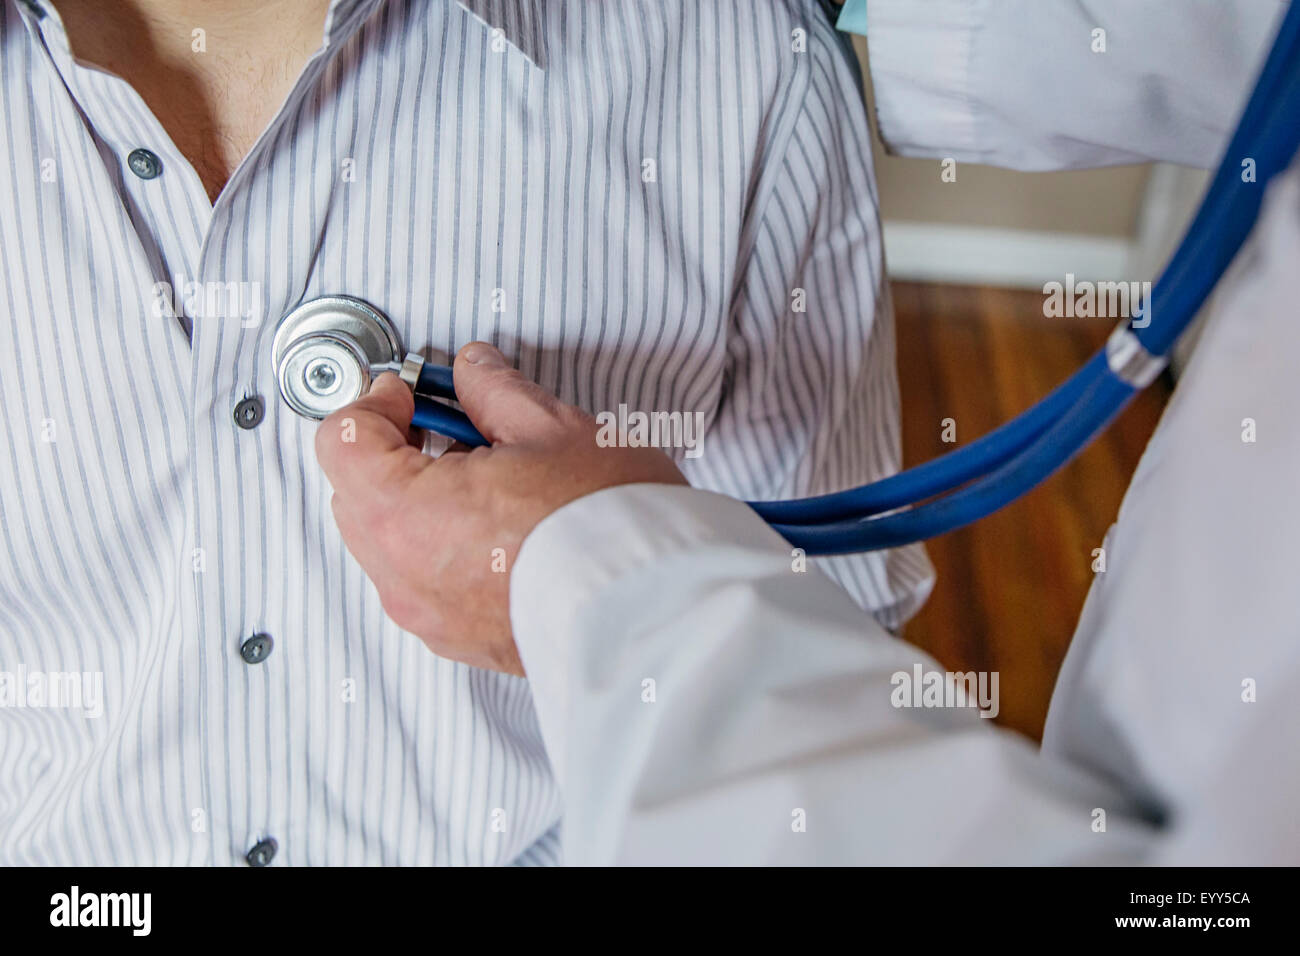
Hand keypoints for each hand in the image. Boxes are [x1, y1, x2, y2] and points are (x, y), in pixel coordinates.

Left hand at [314, 342, 687, 674]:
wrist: (658, 610)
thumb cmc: (607, 527)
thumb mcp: (552, 428)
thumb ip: (494, 391)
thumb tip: (473, 373)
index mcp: (406, 513)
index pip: (342, 441)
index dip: (375, 402)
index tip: (414, 391)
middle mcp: (403, 575)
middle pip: (355, 494)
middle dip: (394, 452)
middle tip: (454, 428)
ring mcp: (428, 617)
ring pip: (389, 542)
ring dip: (419, 501)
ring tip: (492, 480)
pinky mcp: (460, 641)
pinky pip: (425, 581)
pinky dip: (443, 547)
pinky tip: (503, 526)